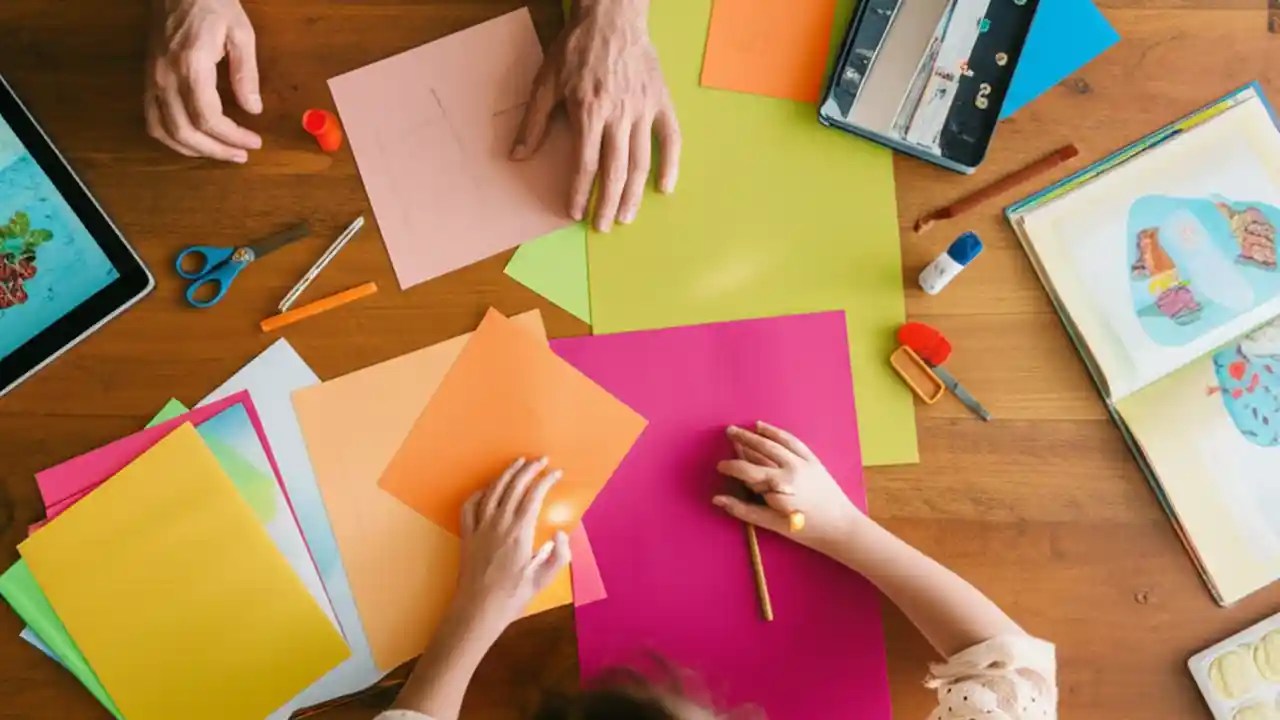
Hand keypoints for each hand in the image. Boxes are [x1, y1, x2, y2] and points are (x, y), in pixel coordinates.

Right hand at [145, 0, 261, 161]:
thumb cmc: (211, 3)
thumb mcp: (240, 33)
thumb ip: (247, 73)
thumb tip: (253, 109)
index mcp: (190, 64)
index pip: (209, 117)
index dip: (233, 137)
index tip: (255, 142)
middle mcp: (165, 76)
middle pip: (186, 131)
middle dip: (217, 150)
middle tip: (242, 155)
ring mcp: (152, 79)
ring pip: (165, 131)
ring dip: (194, 150)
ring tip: (221, 153)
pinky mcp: (147, 79)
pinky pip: (153, 120)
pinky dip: (173, 139)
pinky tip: (194, 142)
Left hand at [454, 458, 570, 633]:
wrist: (478, 609)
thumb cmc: (513, 596)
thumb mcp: (543, 580)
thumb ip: (559, 555)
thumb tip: (562, 533)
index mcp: (520, 532)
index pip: (534, 496)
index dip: (546, 481)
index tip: (557, 472)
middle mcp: (499, 523)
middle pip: (514, 487)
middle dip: (529, 469)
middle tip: (541, 459)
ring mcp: (480, 527)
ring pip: (493, 491)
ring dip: (506, 474)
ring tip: (518, 462)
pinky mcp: (467, 534)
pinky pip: (470, 506)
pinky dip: (480, 492)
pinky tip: (488, 488)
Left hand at [512, 0, 680, 232]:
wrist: (612, 16)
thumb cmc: (576, 48)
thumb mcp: (546, 81)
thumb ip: (534, 121)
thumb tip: (518, 156)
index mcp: (589, 110)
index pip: (585, 164)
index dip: (579, 192)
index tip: (574, 212)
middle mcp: (620, 115)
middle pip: (615, 171)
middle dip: (607, 203)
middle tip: (601, 226)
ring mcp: (644, 110)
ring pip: (641, 162)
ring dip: (633, 194)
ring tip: (625, 217)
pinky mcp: (661, 102)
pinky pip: (671, 139)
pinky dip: (671, 165)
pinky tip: (664, 187)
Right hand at [713, 422, 870, 555]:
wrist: (841, 526)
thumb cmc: (804, 530)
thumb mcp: (772, 524)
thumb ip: (743, 510)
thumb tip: (717, 500)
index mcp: (778, 487)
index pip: (747, 471)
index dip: (731, 467)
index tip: (720, 466)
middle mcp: (789, 469)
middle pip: (759, 451)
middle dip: (741, 441)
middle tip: (727, 433)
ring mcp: (802, 462)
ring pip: (774, 443)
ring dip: (755, 434)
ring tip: (739, 428)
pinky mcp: (812, 459)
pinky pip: (792, 441)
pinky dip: (776, 432)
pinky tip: (763, 427)